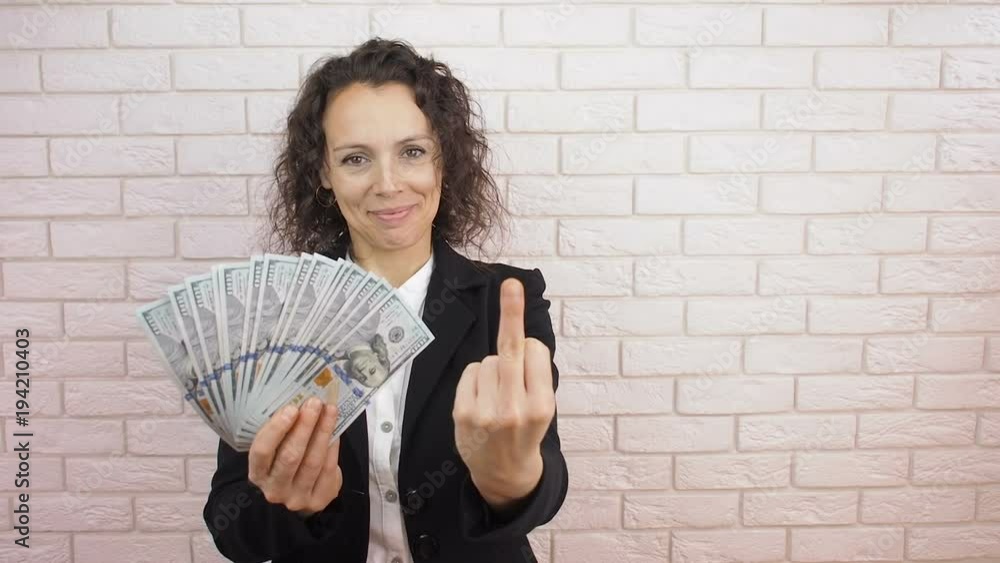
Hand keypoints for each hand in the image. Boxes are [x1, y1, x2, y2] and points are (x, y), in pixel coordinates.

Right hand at [248, 396, 341, 516]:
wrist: (303, 491)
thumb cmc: (286, 461)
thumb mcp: (277, 448)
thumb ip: (282, 431)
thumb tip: (299, 400)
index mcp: (258, 473)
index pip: (262, 452)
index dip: (276, 430)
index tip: (291, 409)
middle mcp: (274, 490)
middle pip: (290, 457)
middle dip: (304, 427)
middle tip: (314, 403)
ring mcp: (296, 499)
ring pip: (312, 462)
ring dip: (323, 432)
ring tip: (329, 410)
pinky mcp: (318, 501)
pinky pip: (328, 469)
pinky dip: (333, 447)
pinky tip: (335, 430)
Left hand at [452, 277, 555, 510]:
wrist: (504, 472)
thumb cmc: (525, 431)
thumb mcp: (543, 408)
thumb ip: (534, 375)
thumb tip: (520, 336)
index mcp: (541, 405)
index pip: (534, 351)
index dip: (530, 348)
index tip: (526, 331)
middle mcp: (515, 408)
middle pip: (511, 348)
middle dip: (512, 313)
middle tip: (512, 284)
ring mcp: (486, 412)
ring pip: (489, 359)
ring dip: (494, 368)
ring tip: (498, 396)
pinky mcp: (463, 413)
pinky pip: (472, 372)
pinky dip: (478, 378)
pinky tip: (482, 399)